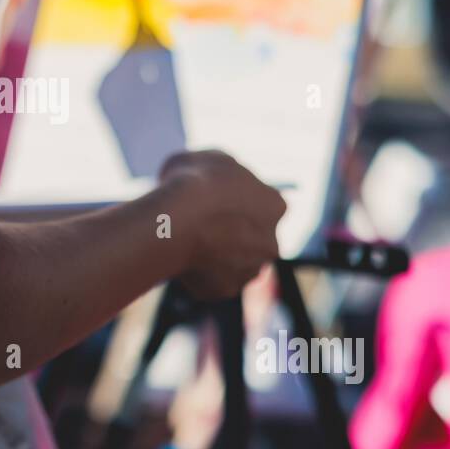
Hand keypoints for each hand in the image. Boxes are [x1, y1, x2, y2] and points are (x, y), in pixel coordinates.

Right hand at [158, 150, 285, 300]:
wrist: (174, 221)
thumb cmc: (192, 182)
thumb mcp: (208, 159)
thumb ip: (221, 173)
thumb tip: (211, 179)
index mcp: (275, 205)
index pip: (262, 204)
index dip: (236, 200)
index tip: (215, 199)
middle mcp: (271, 242)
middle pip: (252, 239)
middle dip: (231, 234)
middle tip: (201, 223)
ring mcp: (248, 270)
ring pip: (234, 262)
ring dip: (217, 255)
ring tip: (187, 240)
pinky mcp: (224, 289)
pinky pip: (211, 280)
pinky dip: (198, 272)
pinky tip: (181, 256)